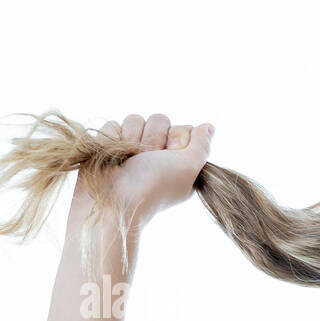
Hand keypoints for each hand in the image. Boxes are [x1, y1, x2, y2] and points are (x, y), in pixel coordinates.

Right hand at [72, 112, 214, 231]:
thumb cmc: (154, 186)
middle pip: (159, 119)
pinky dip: (113, 140)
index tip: (170, 155)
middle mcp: (157, 154)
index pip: (182, 128)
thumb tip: (209, 126)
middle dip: (152, 139)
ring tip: (129, 162)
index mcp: (178, 161)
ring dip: (132, 139)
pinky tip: (114, 159)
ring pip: (135, 119)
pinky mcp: (111, 145)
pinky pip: (114, 125)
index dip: (176, 138)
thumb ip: (201, 146)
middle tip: (147, 161)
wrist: (114, 201)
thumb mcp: (187, 167)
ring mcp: (133, 149)